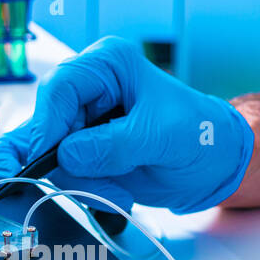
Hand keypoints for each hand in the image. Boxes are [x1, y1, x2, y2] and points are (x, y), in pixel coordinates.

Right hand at [0, 36, 253, 214]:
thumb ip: (112, 146)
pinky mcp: (78, 149)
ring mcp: (79, 121)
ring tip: (118, 193)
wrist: (214, 164)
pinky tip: (89, 191)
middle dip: (65, 160)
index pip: (61, 87)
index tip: (45, 156)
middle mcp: (86, 89)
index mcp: (107, 65)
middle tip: (91, 186)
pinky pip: (54, 167)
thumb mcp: (161, 137)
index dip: (47, 122)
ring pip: (45, 151)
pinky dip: (70, 185)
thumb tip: (66, 156)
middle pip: (46, 122)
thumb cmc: (198, 134)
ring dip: (77, 180)